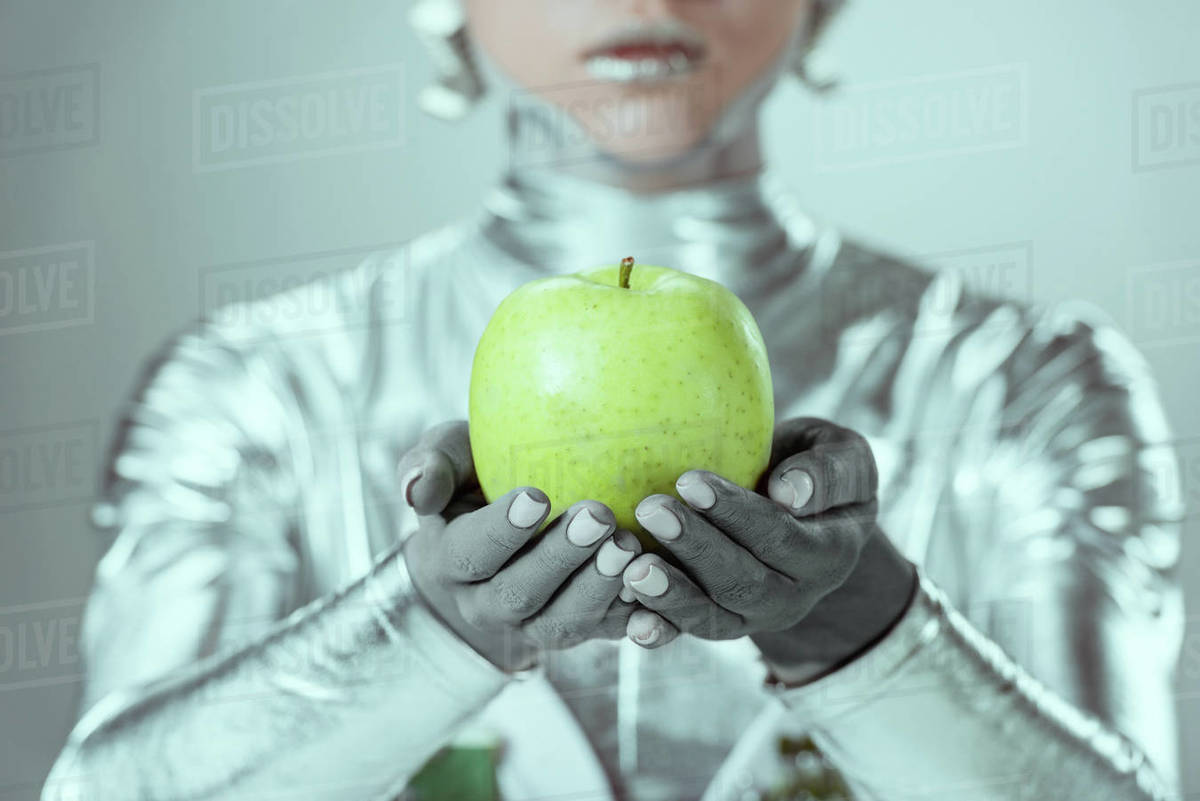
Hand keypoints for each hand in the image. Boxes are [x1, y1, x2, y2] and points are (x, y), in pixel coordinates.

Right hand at [399, 422, 641, 671]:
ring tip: (629, 545)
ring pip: (563, 623)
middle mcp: (487, 605)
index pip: (471, 553)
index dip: (502, 530)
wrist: (502, 534)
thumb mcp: (449, 459)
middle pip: (520, 593)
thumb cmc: (475, 481)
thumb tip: (416, 489)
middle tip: (598, 514)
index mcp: (451, 562)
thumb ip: (431, 465)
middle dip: (560, 557)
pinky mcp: (581, 631)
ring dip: (598, 587)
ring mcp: (535, 625)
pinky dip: (635, 618)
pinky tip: (660, 587)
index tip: (537, 494)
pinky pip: (606, 634)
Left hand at [620, 418, 915, 682]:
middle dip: (695, 547)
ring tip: (633, 568)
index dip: (735, 512)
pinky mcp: (721, 622)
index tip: (689, 480)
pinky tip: (632, 624)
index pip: (780, 536)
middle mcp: (795, 594)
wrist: (801, 512)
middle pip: (744, 581)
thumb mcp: (840, 455)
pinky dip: (661, 630)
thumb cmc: (812, 468)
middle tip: (650, 510)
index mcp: (829, 552)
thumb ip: (827, 471)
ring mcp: (756, 615)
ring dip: (673, 594)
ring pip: (715, 616)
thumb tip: (791, 493)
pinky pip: (691, 632)